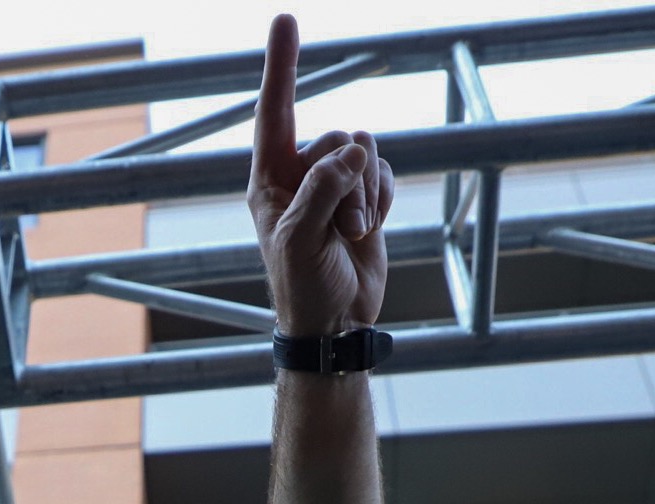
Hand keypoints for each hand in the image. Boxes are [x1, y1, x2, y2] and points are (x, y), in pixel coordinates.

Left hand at [246, 14, 393, 337]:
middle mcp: (299, 175)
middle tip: (341, 228)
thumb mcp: (300, 241)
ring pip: (365, 152)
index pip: (274, 114)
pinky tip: (368, 231)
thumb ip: (322, 190)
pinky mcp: (364, 196)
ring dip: (366, 195)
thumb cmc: (304, 287)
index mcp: (269, 181)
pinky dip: (383, 200)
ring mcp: (334, 185)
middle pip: (338, 137)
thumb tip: (354, 150)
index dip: (281, 67)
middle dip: (349, 182)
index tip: (287, 20)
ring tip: (351, 235)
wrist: (336, 323)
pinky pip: (385, 172)